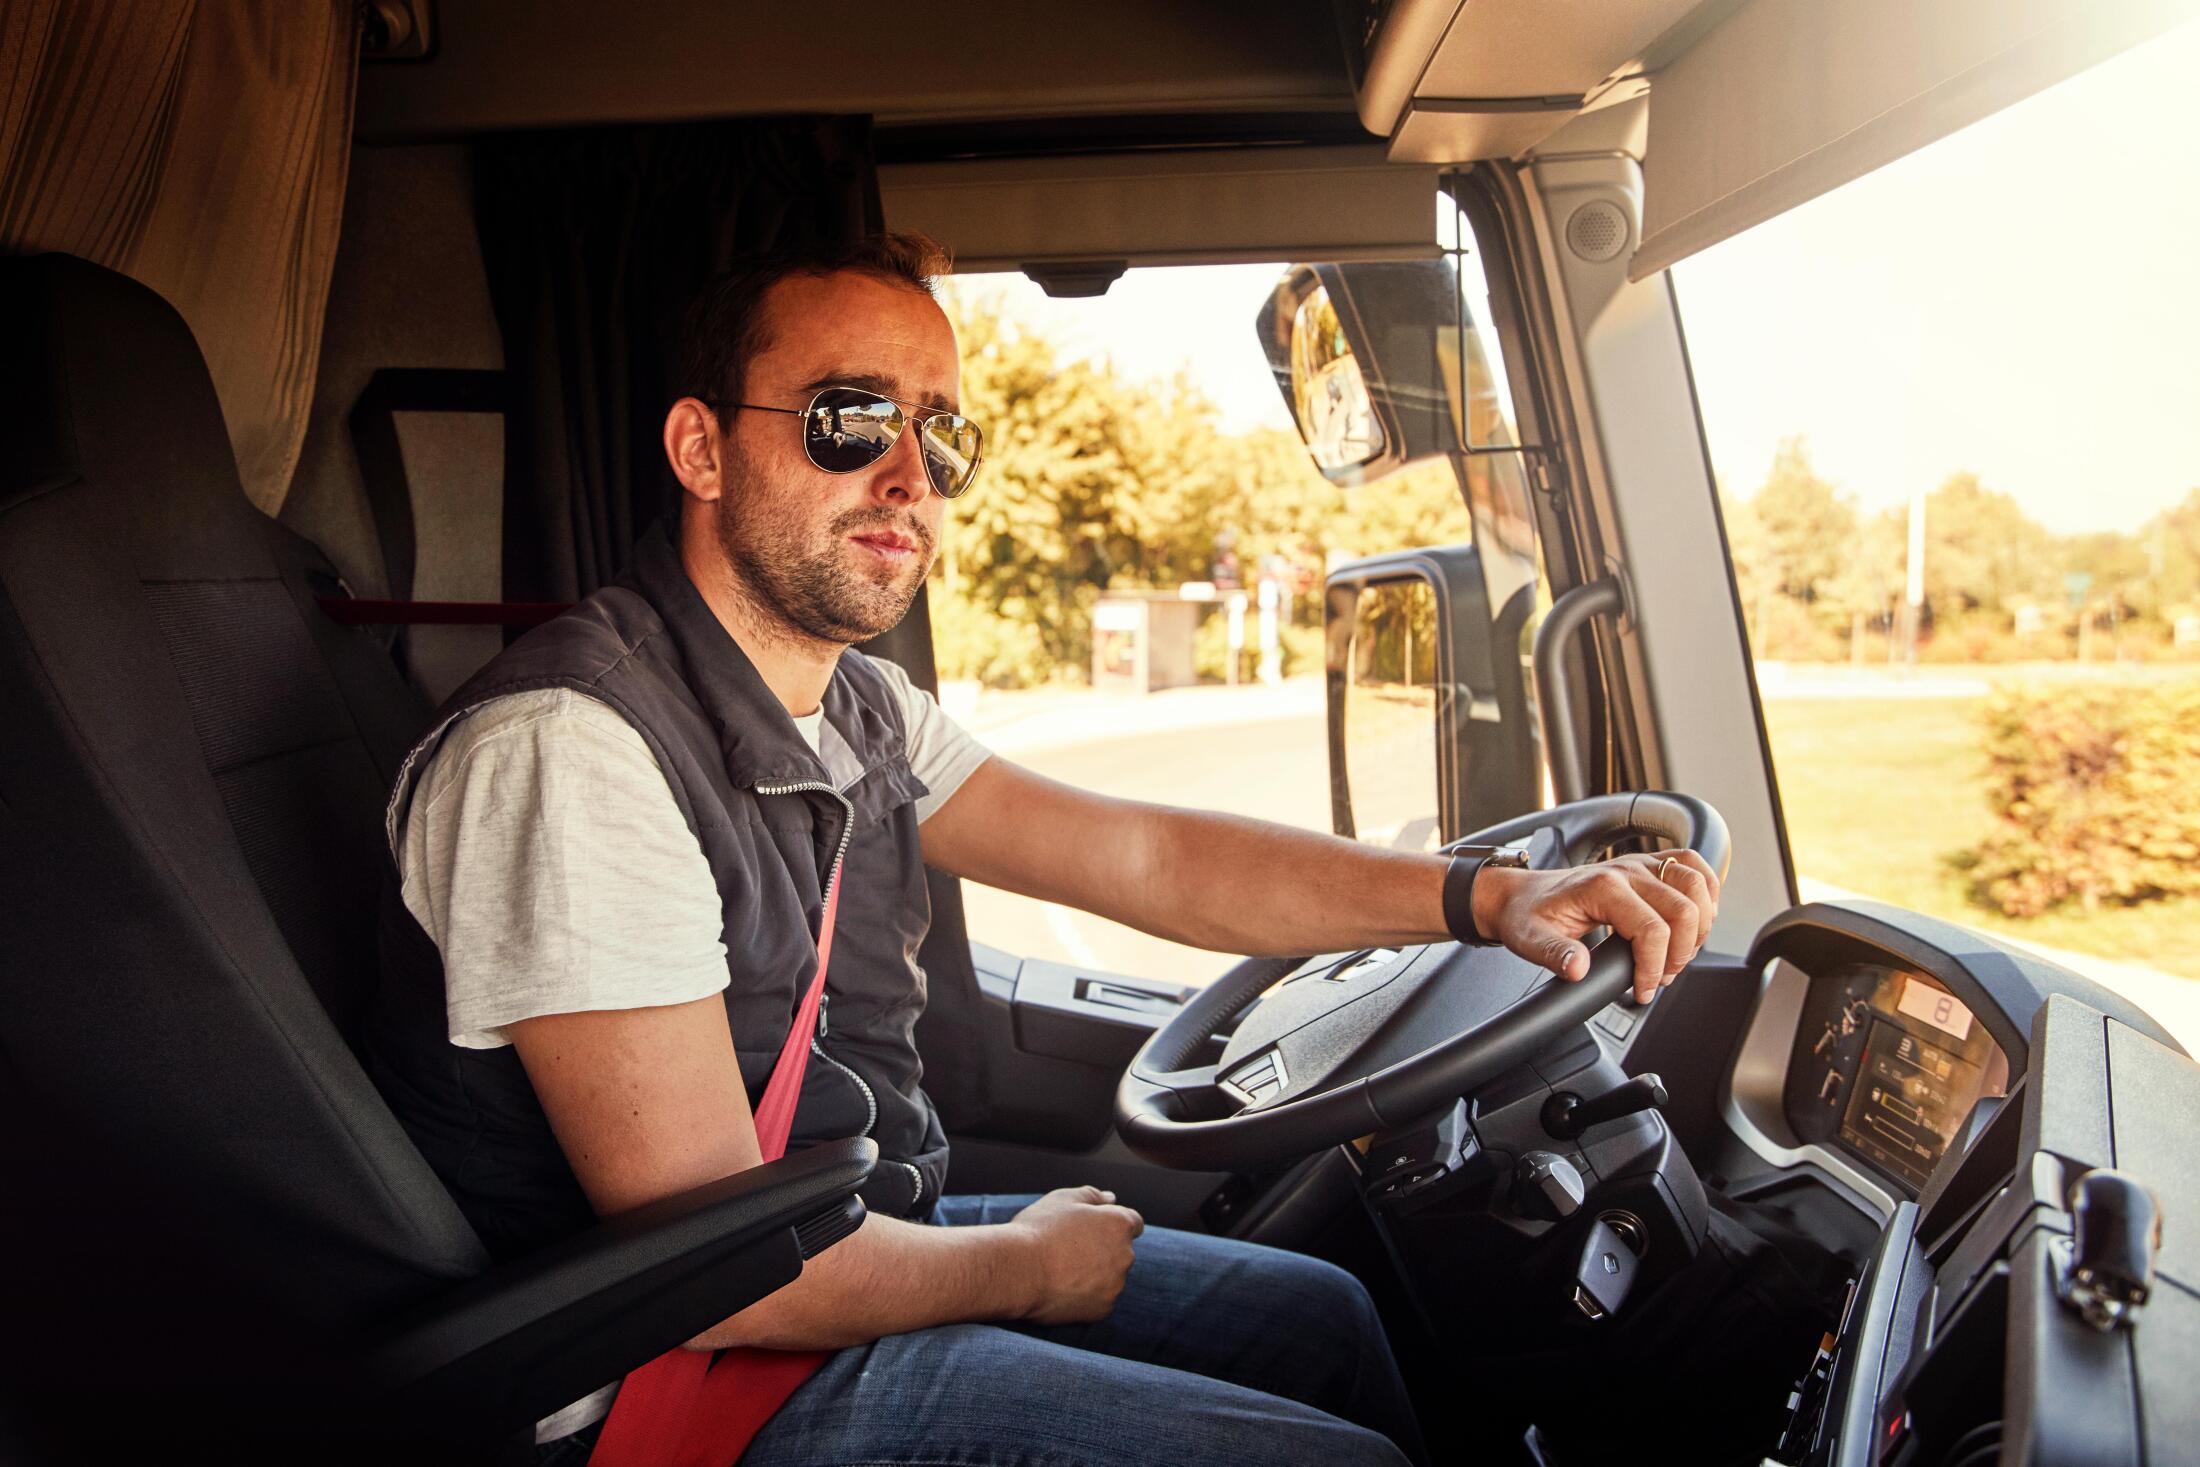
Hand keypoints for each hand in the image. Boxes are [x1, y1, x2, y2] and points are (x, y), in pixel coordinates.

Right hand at [1006, 1185, 1143, 1324]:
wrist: (1018, 1271)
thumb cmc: (1038, 1230)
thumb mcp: (1062, 1199)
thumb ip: (1092, 1196)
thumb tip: (1110, 1198)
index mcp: (1119, 1225)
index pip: (1133, 1222)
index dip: (1113, 1224)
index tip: (1093, 1229)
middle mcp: (1125, 1255)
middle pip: (1121, 1251)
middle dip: (1104, 1249)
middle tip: (1069, 1249)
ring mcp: (1115, 1285)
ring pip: (1111, 1277)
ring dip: (1095, 1274)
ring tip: (1061, 1270)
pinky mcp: (1102, 1310)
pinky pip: (1099, 1300)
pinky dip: (1086, 1295)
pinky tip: (1062, 1288)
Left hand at [1471, 852, 1721, 1004]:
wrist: (1521, 895)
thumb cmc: (1529, 916)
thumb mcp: (1530, 940)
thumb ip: (1555, 954)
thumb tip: (1579, 969)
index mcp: (1602, 888)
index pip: (1652, 929)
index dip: (1654, 967)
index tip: (1642, 990)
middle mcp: (1626, 870)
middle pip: (1684, 909)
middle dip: (1680, 953)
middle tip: (1661, 976)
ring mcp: (1640, 864)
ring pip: (1697, 884)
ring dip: (1700, 924)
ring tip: (1678, 952)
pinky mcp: (1647, 865)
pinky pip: (1693, 865)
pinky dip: (1707, 891)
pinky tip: (1696, 918)